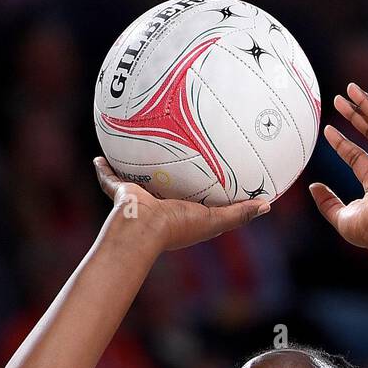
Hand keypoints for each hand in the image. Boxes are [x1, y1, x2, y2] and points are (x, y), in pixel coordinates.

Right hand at [93, 157, 269, 251]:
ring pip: (139, 175)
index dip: (205, 183)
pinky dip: (104, 167)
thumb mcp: (214, 220)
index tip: (214, 166)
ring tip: (140, 140)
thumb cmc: (177, 226)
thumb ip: (239, 213)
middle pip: (168, 182)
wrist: (142, 228)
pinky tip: (99, 153)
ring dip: (138, 163)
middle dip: (171, 168)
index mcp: (181, 212)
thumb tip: (268, 204)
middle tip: (178, 146)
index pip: (197, 196)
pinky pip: (110, 175)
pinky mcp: (121, 191)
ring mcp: (139, 198)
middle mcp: (160, 204)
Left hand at [309, 79, 367, 249]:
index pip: (356, 156)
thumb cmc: (366, 230)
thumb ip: (326, 201)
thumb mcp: (339, 215)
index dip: (341, 142)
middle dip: (355, 115)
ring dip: (367, 104)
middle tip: (340, 98)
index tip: (327, 130)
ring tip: (350, 89)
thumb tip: (313, 187)